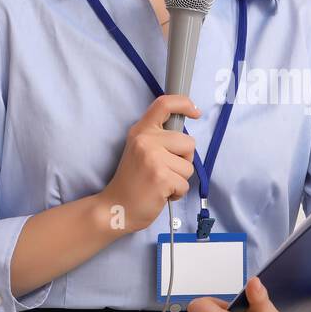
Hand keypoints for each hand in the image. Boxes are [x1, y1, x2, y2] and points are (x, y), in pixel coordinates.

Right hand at [99, 94, 199, 233]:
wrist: (115, 208)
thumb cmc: (132, 182)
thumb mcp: (139, 151)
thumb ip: (158, 139)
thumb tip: (184, 137)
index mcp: (141, 131)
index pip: (164, 104)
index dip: (184, 103)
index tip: (195, 111)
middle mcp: (146, 141)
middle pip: (188, 142)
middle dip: (183, 160)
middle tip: (164, 171)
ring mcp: (153, 159)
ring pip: (189, 166)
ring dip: (179, 179)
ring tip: (160, 183)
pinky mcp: (161, 178)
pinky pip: (185, 184)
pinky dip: (176, 193)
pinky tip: (160, 194)